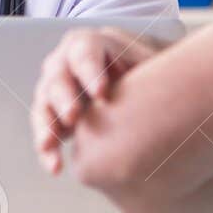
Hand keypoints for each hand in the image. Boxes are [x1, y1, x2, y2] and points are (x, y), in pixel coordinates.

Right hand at [31, 27, 165, 174]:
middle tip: (73, 116)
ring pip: (44, 104)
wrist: (138, 87)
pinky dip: (47, 150)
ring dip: (46, 125)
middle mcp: (66, 63)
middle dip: (64, 97)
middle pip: (58, 76)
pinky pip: (44, 130)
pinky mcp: (52, 114)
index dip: (90, 70)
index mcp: (91, 45)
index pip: (84, 51)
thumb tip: (169, 78)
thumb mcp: (153, 63)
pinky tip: (56, 167)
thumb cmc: (147, 71)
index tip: (102, 93)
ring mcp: (56, 88)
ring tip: (51, 145)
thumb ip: (153, 66)